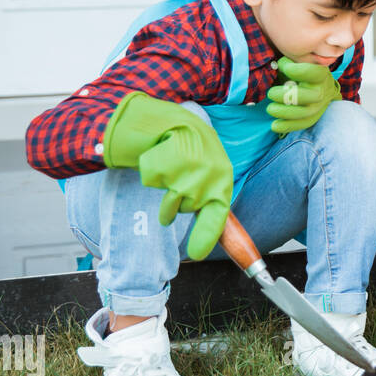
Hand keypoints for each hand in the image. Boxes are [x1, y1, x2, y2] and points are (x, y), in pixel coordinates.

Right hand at [101, 92, 232, 259]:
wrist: (176, 121)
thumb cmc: (195, 152)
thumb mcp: (211, 174)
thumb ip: (212, 201)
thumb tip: (212, 237)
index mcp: (223, 180)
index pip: (217, 215)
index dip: (206, 236)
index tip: (196, 254)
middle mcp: (207, 177)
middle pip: (185, 209)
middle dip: (178, 205)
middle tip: (180, 182)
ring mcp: (185, 172)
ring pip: (169, 203)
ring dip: (165, 194)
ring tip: (171, 171)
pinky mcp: (164, 166)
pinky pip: (153, 184)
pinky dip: (153, 175)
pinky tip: (162, 159)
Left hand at [265, 56, 340, 133]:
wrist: (318, 85)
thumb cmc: (302, 70)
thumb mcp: (297, 62)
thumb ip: (288, 62)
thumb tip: (277, 66)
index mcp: (320, 73)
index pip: (313, 72)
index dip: (298, 71)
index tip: (285, 69)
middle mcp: (322, 90)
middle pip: (312, 96)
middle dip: (289, 96)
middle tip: (271, 93)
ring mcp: (319, 106)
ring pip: (306, 113)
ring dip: (286, 113)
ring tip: (270, 109)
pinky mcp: (313, 117)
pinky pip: (303, 124)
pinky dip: (288, 126)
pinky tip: (274, 126)